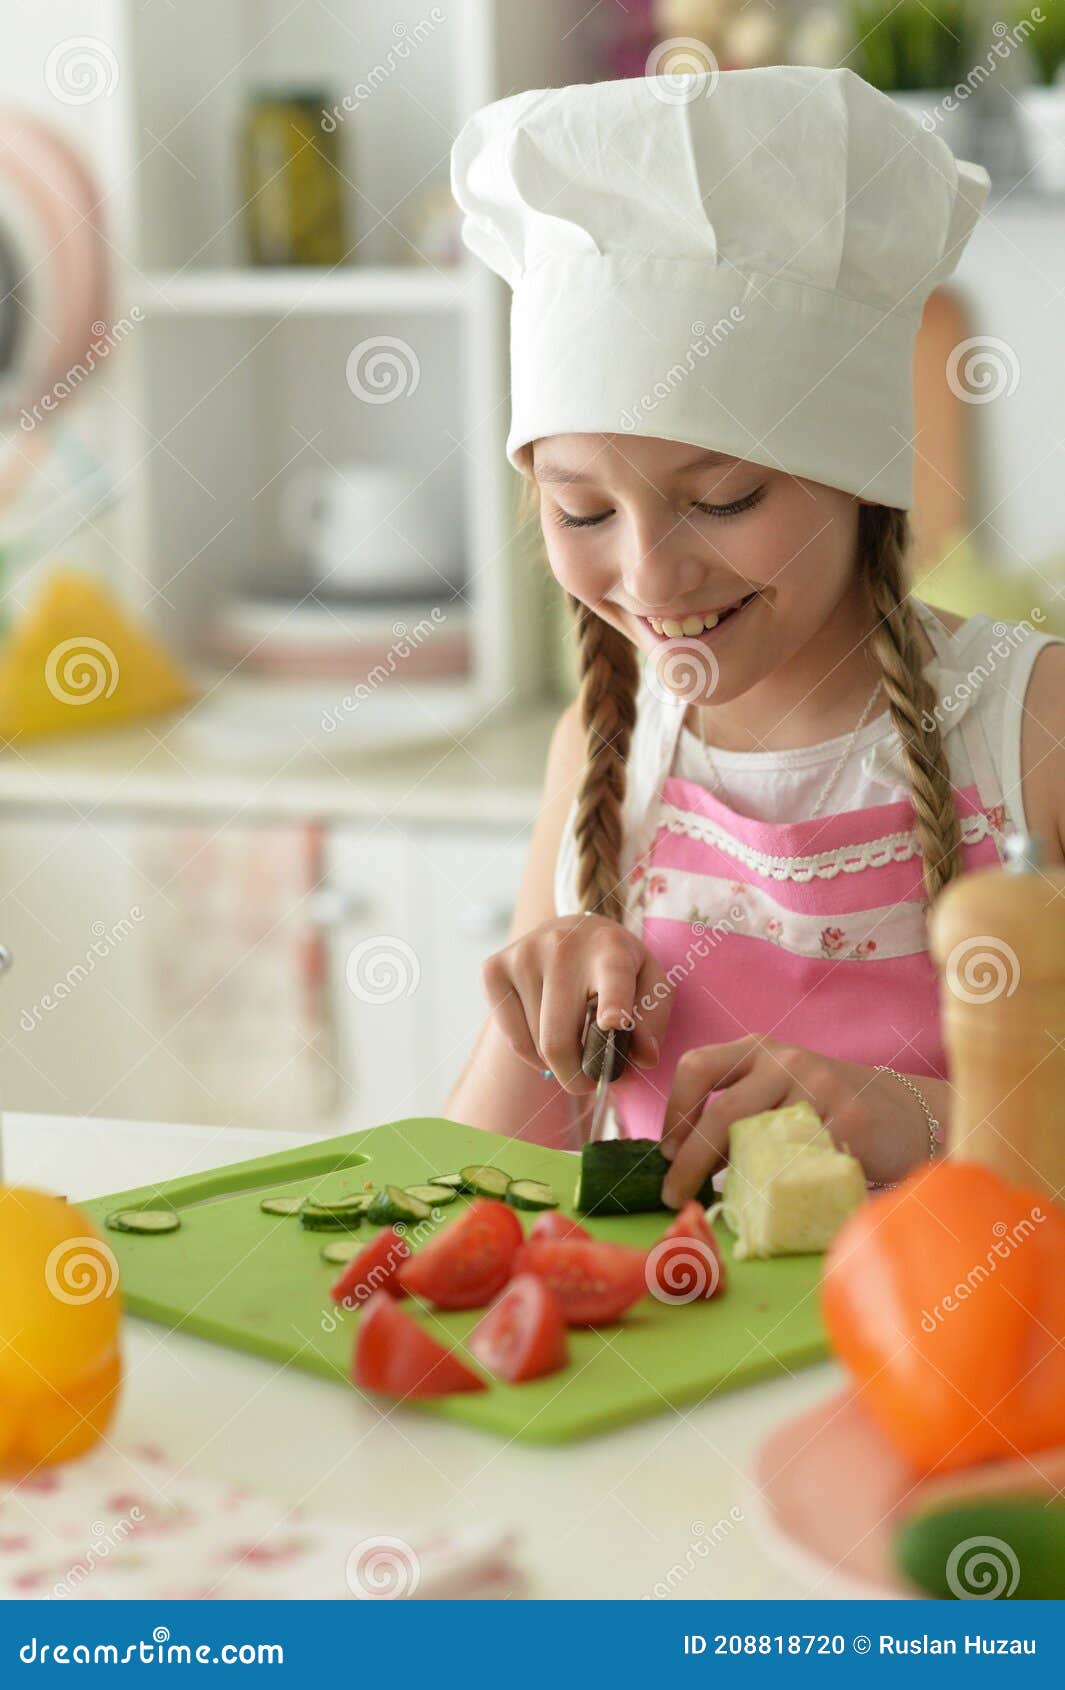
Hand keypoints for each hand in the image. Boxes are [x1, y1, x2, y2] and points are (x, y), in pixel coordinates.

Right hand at [481, 914, 669, 1092]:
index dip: (613, 1005)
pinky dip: (532, 1053)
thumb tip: (643, 1058)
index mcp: (611, 949)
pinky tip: (546, 1032)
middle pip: (558, 1040)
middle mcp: (562, 946)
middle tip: (589, 1081)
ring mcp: (523, 955)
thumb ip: (651, 1023)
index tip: (613, 1023)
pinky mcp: (494, 968)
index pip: (612, 981)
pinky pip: (513, 1040)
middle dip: (576, 1077)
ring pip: (536, 1045)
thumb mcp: (650, 986)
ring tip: (573, 1037)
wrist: (574, 930)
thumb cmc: (618, 968)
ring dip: (557, 1060)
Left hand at [658, 1036, 941, 1205]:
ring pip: (759, 1141)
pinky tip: (776, 1201)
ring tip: (720, 1204)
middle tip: (674, 1195)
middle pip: (723, 1112)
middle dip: (690, 1160)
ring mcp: (821, 1087)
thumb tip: (683, 1160)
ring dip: (731, 1181)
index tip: (667, 1152)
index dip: (674, 1111)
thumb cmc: (823, 1108)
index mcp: (757, 1049)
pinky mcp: (851, 1119)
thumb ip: (737, 1111)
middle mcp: (785, 1061)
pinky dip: (781, 1189)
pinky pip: (803, 1163)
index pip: (697, 1066)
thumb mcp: (776, 1091)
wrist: (901, 1112)